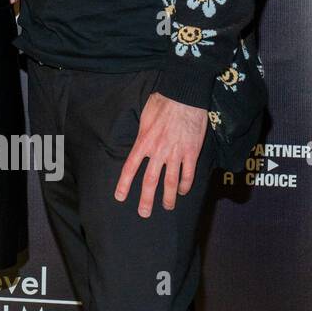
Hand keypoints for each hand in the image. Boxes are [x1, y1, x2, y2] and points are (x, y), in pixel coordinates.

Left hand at [114, 92, 208, 217]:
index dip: (124, 184)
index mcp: (143, 142)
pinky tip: (183, 191)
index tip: (120, 197)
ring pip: (171, 182)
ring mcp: (175, 153)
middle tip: (144, 213)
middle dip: (146, 199)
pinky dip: (186, 185)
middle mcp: (158, 151)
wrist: (184, 96)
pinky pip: (188, 173)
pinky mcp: (191, 152)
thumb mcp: (144, 118)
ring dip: (168, 197)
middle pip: (150, 181)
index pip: (130, 168)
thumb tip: (139, 144)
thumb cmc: (162, 102)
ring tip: (167, 207)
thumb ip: (142, 135)